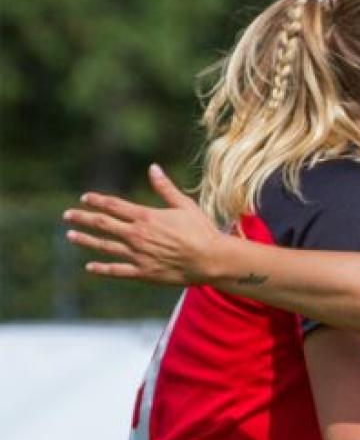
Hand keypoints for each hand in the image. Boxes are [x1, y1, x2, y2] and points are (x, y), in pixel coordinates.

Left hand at [64, 164, 225, 284]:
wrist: (212, 259)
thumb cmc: (202, 231)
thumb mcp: (185, 205)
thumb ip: (165, 188)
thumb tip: (153, 168)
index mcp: (146, 217)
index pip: (113, 205)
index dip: (97, 200)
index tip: (85, 198)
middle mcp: (137, 235)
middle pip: (102, 224)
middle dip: (83, 218)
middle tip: (68, 215)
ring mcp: (138, 254)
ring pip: (104, 246)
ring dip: (85, 240)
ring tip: (70, 236)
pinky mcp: (143, 272)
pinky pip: (117, 270)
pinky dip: (101, 269)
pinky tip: (90, 267)